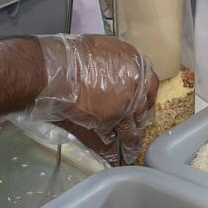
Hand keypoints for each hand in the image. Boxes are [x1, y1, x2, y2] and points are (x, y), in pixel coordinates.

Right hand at [15, 34, 158, 164]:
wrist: (56, 69)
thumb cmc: (72, 56)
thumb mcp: (103, 50)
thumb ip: (117, 65)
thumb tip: (117, 77)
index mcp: (135, 65)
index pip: (151, 86)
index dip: (146, 98)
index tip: (144, 106)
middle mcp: (135, 87)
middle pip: (142, 111)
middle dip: (137, 121)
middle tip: (135, 129)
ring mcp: (123, 107)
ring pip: (130, 131)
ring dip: (130, 144)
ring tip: (131, 154)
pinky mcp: (108, 122)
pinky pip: (110, 140)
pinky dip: (109, 151)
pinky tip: (111, 158)